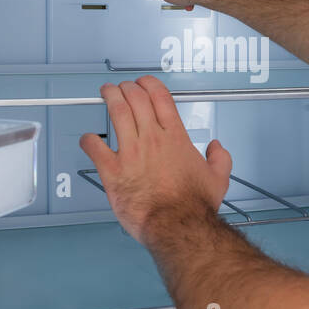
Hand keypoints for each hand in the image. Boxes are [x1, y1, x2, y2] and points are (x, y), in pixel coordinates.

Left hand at [79, 76, 232, 243]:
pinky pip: (95, 147)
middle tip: (121, 87)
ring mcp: (131, 153)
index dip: (148, 84)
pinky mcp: (113, 171)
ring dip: (110, 97)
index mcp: (175, 138)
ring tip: (106, 93)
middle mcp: (152, 139)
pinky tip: (88, 139)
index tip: (143, 83)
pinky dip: (89, 139)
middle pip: (135, 98)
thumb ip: (220, 159)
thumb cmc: (194, 206)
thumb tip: (217, 148)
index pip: (159, 97)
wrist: (178, 225)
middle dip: (126, 88)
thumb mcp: (219, 179)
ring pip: (117, 112)